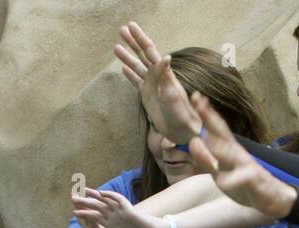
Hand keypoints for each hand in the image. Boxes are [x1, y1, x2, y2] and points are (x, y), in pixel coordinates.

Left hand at [72, 188, 170, 227]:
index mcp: (113, 226)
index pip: (96, 218)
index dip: (85, 214)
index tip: (74, 211)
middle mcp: (116, 217)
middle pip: (98, 207)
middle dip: (85, 202)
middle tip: (72, 197)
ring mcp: (122, 213)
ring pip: (106, 202)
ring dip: (95, 196)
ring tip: (83, 190)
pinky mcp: (130, 211)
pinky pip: (120, 201)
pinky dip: (111, 196)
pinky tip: (102, 193)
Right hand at [114, 22, 200, 145]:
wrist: (182, 129)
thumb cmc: (180, 113)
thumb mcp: (173, 94)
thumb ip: (167, 76)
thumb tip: (165, 57)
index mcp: (162, 73)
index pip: (149, 51)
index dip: (140, 38)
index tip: (131, 26)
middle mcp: (157, 77)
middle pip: (142, 55)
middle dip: (132, 42)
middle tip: (121, 29)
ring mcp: (151, 86)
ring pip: (137, 67)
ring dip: (127, 57)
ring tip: (116, 47)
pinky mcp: (147, 96)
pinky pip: (136, 82)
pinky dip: (130, 75)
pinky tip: (123, 68)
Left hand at [189, 92, 297, 219]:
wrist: (272, 198)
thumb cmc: (243, 184)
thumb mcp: (220, 173)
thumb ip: (206, 159)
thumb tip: (193, 142)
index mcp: (229, 151)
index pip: (216, 129)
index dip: (206, 114)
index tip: (195, 96)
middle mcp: (237, 154)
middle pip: (222, 134)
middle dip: (209, 119)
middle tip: (198, 101)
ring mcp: (246, 165)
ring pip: (230, 154)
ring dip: (216, 145)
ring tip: (202, 138)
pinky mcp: (253, 180)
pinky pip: (241, 179)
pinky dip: (232, 180)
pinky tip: (224, 182)